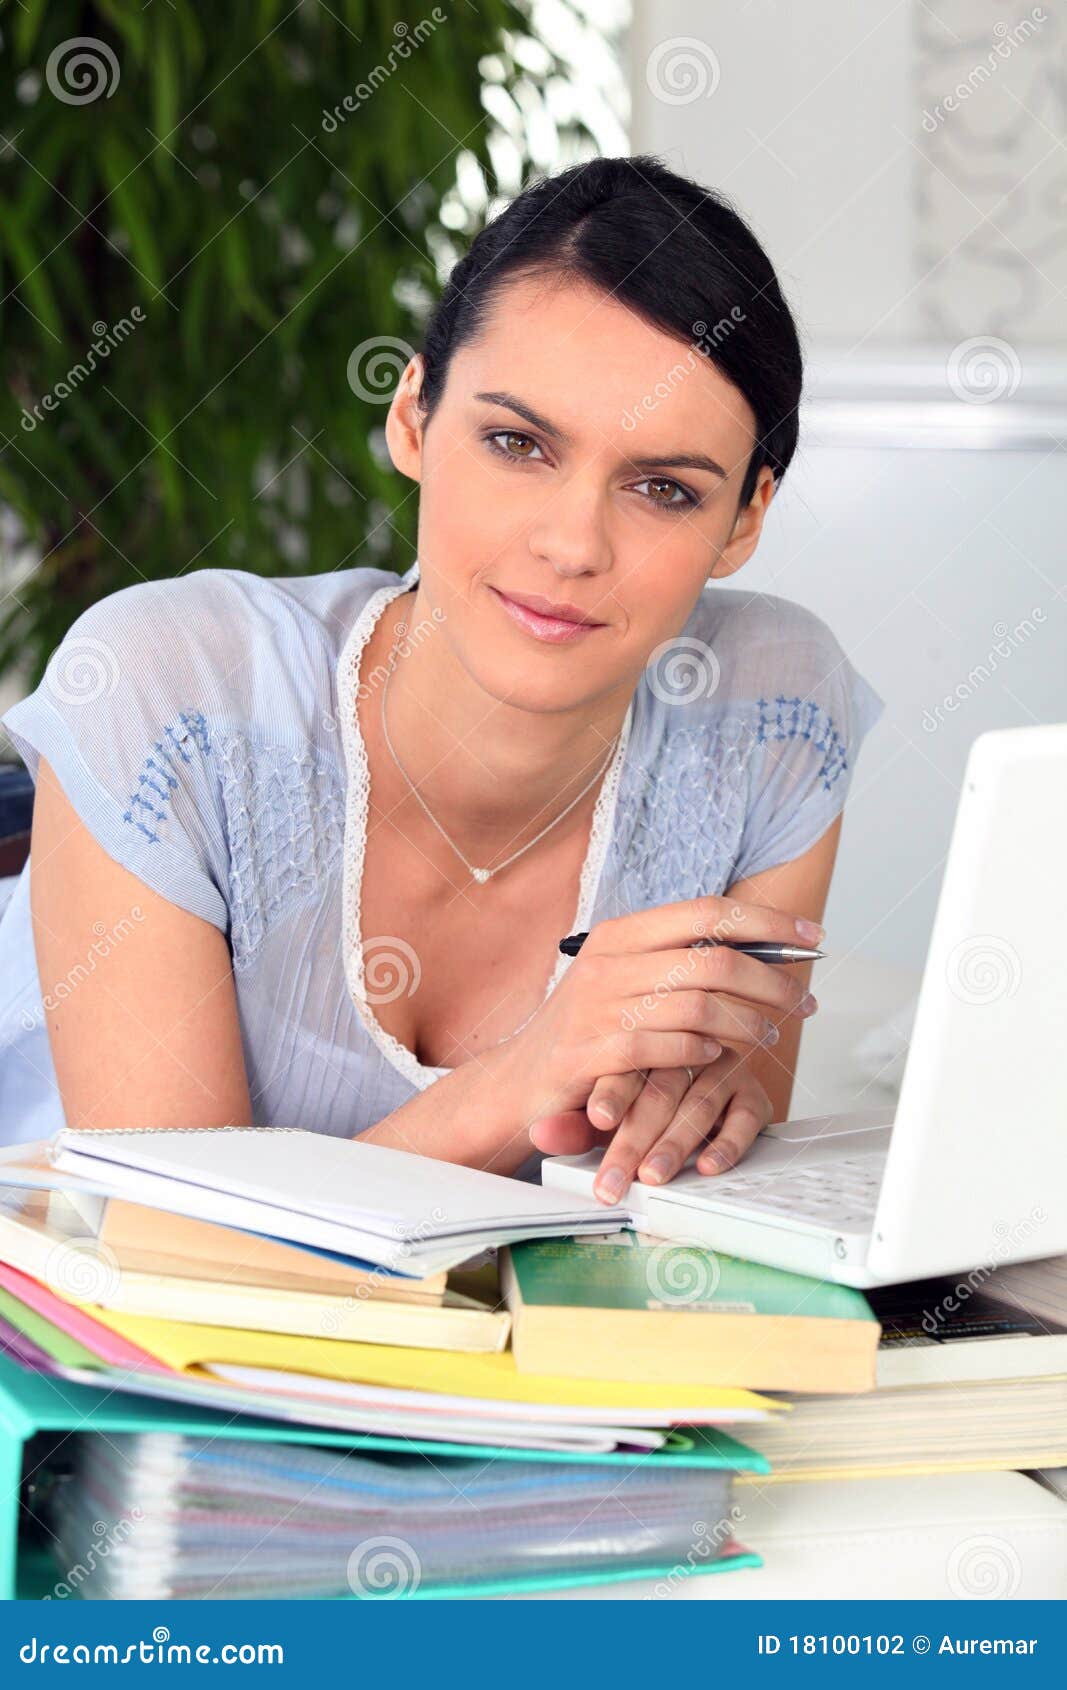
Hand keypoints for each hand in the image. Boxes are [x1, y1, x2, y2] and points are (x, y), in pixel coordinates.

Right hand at [498, 892, 818, 1127]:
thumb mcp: (625, 981)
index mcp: (620, 933)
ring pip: (697, 1004)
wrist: (518, 1081)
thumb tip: (758, 948)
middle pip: (714, 960)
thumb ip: (676, 962)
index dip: (768, 923)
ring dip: (748, 1022)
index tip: (813, 939)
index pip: (708, 912)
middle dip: (773, 980)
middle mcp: (608, 962)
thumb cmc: (586, 1030)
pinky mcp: (588, 1053)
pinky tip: (716, 1058)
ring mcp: (595, 1007)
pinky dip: (699, 1052)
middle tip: (805, 1001)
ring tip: (771, 1035)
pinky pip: (663, 1047)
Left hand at [529, 1053, 773, 1200]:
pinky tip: (708, 1165)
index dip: (612, 1092)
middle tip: (616, 1179)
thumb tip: (541, 1133)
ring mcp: (721, 1067)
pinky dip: (728, 1142)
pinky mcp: (753, 1092)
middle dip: (635, 1140)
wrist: (684, 1084)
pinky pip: (746, 1117)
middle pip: (660, 1089)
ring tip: (653, 1176)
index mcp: (643, 1042)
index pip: (626, 1063)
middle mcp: (684, 1050)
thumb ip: (571, 1123)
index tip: (598, 1118)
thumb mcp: (597, 1110)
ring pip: (700, 1102)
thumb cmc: (629, 1102)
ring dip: (676, 1144)